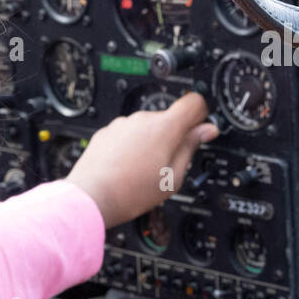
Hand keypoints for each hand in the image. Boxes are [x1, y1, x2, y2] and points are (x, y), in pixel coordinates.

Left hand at [66, 91, 217, 227]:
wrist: (92, 196)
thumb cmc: (131, 192)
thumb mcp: (173, 176)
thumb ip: (190, 148)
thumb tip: (206, 130)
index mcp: (165, 127)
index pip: (193, 102)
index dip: (200, 114)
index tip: (199, 128)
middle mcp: (142, 119)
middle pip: (168, 118)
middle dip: (171, 137)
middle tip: (166, 163)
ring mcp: (122, 124)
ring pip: (146, 127)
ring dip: (149, 142)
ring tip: (142, 169)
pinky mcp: (107, 132)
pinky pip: (127, 134)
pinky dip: (130, 146)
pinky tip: (126, 166)